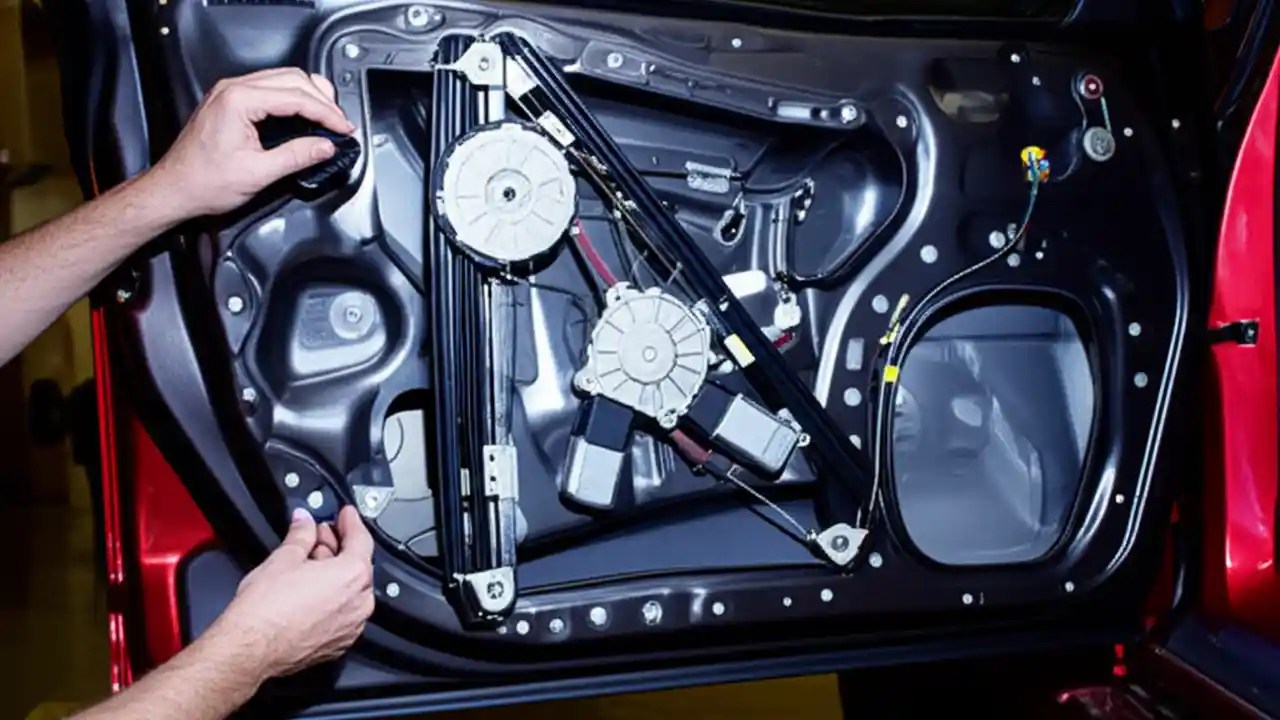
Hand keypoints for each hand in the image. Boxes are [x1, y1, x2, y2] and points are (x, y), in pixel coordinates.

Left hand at [145, 67, 354, 218]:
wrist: (174, 190)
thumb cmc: (203, 182)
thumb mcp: (258, 173)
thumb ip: (296, 156)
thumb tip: (325, 146)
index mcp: (239, 100)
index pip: (296, 97)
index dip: (326, 113)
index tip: (343, 128)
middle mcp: (233, 89)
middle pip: (292, 79)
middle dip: (322, 100)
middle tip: (340, 123)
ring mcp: (230, 93)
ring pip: (283, 80)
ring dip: (309, 96)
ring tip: (328, 118)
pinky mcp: (230, 102)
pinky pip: (269, 89)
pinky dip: (293, 100)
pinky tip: (304, 115)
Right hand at [207, 506, 374, 680]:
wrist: (250, 649)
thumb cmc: (265, 610)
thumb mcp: (283, 558)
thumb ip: (301, 535)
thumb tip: (304, 523)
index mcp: (352, 575)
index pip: (361, 538)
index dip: (351, 522)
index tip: (346, 514)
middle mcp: (359, 603)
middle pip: (357, 565)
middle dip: (338, 547)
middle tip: (319, 536)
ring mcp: (351, 626)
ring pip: (351, 591)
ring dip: (335, 574)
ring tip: (308, 564)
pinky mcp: (339, 643)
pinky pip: (343, 613)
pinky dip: (332, 599)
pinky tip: (309, 593)